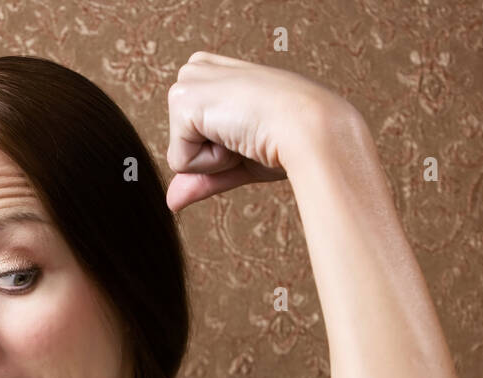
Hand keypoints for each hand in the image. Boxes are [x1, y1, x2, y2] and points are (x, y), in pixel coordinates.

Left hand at [165, 51, 341, 212]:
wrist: (311, 130)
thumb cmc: (289, 140)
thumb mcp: (240, 160)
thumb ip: (205, 176)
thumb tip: (172, 201)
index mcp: (213, 75)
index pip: (195, 136)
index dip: (223, 152)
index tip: (253, 133)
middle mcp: (196, 70)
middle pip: (183, 144)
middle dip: (215, 156)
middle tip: (250, 134)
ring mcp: (188, 81)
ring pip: (180, 154)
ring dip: (215, 159)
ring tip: (245, 132)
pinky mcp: (182, 101)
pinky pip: (180, 161)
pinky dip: (211, 161)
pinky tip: (238, 134)